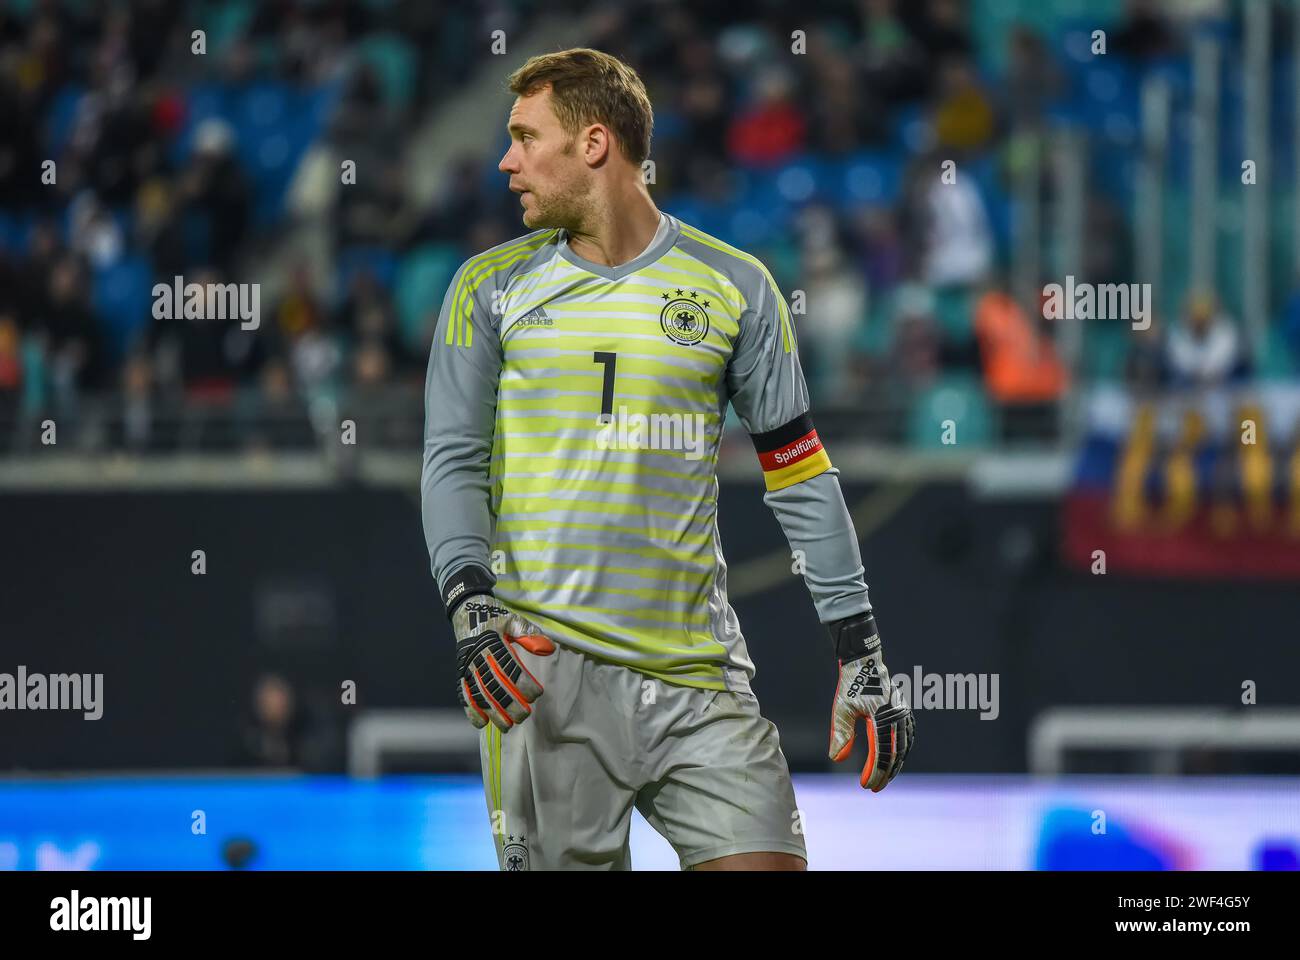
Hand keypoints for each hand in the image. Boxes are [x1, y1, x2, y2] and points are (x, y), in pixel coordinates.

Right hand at [452, 594, 554, 731]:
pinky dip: (470, 711)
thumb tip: (549, 648)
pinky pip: (464, 695)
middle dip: (510, 704)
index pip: (510, 669)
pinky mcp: (462, 674)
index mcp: (494, 644)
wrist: (466, 612)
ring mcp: (468, 668)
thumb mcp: (513, 620)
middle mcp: (479, 658)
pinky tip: (481, 724)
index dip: (524, 684)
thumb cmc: (495, 618)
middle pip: (495, 687)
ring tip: (508, 726)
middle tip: (525, 716)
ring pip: (480, 695)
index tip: (537, 694)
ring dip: (493, 713)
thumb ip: (529, 634)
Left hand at [827, 612, 914, 790]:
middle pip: (895, 754)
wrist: (865, 661)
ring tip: (884, 777)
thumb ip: (841, 734)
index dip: (874, 772)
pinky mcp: (903, 709)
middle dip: (885, 773)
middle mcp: (897, 716)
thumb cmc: (850, 684)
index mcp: (882, 717)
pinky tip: (895, 758)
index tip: (866, 786)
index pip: (881, 753)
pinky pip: (908, 735)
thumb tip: (836, 759)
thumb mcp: (841, 709)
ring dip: (895, 764)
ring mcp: (903, 712)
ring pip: (904, 746)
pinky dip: (902, 750)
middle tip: (875, 788)